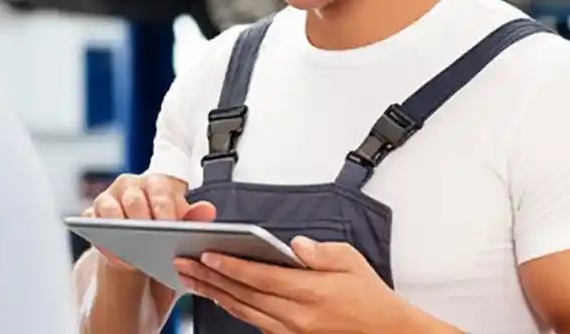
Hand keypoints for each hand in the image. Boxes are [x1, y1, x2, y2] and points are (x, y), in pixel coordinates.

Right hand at [84, 173, 216, 272]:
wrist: (142, 230)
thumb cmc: (164, 221)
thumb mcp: (181, 220)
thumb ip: (195, 217)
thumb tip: (208, 210)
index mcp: (154, 181)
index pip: (159, 192)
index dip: (164, 211)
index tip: (170, 228)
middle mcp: (129, 185)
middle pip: (133, 200)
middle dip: (142, 221)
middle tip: (150, 242)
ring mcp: (108, 197)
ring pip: (109, 209)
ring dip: (120, 230)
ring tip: (133, 253)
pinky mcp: (92, 214)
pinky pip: (94, 224)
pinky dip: (105, 241)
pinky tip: (119, 257)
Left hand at [175, 237, 458, 332]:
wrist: (386, 333)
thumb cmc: (370, 296)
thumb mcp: (351, 261)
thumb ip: (319, 251)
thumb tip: (293, 245)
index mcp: (309, 294)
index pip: (259, 277)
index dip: (230, 265)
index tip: (206, 253)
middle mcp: (296, 317)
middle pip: (243, 294)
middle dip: (210, 277)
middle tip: (183, 262)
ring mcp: (291, 332)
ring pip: (243, 311)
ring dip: (214, 294)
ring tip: (190, 279)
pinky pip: (254, 322)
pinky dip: (233, 308)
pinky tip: (218, 296)